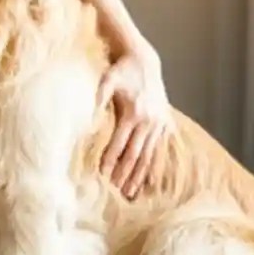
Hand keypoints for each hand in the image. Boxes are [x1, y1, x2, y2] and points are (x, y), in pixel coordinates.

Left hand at [96, 50, 173, 198]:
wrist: (144, 61)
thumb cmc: (121, 71)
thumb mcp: (107, 79)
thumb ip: (99, 96)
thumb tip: (88, 114)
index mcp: (132, 113)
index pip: (119, 143)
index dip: (110, 159)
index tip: (103, 175)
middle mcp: (148, 121)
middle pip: (135, 154)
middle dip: (125, 174)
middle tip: (116, 191)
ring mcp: (158, 124)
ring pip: (149, 155)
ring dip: (140, 175)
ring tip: (131, 193)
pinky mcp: (165, 124)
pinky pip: (160, 150)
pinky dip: (156, 166)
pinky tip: (152, 182)